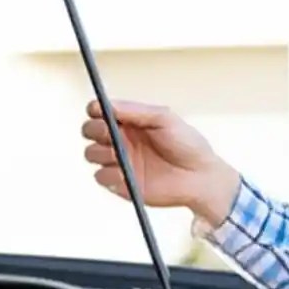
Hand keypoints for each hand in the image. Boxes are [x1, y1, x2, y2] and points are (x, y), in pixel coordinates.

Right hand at [80, 100, 238, 222]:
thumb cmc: (187, 144)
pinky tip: (124, 173)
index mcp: (130, 122)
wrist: (199, 177)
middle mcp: (121, 140)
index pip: (100, 112)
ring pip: (91, 154)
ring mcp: (120, 162)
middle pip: (89, 131)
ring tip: (118, 154)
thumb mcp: (165, 119)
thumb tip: (108, 105)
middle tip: (108, 132)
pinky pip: (101, 177)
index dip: (94, 110)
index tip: (97, 110)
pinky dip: (109, 174)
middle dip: (94, 129)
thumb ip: (136, 111)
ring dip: (100, 152)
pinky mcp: (121, 183)